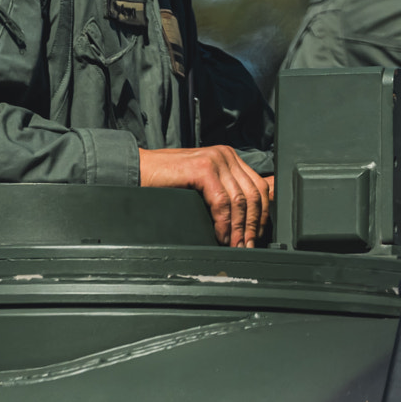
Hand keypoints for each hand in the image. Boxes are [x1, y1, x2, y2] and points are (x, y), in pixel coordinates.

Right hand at [138, 145, 271, 246]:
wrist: (138, 170)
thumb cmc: (166, 182)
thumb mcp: (203, 187)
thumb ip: (224, 194)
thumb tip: (245, 220)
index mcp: (229, 158)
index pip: (258, 187)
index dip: (262, 214)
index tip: (257, 236)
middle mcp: (226, 156)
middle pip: (254, 194)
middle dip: (253, 224)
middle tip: (248, 246)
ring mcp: (215, 160)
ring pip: (240, 200)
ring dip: (240, 228)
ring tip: (235, 246)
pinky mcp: (203, 168)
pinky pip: (222, 201)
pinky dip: (224, 223)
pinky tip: (220, 236)